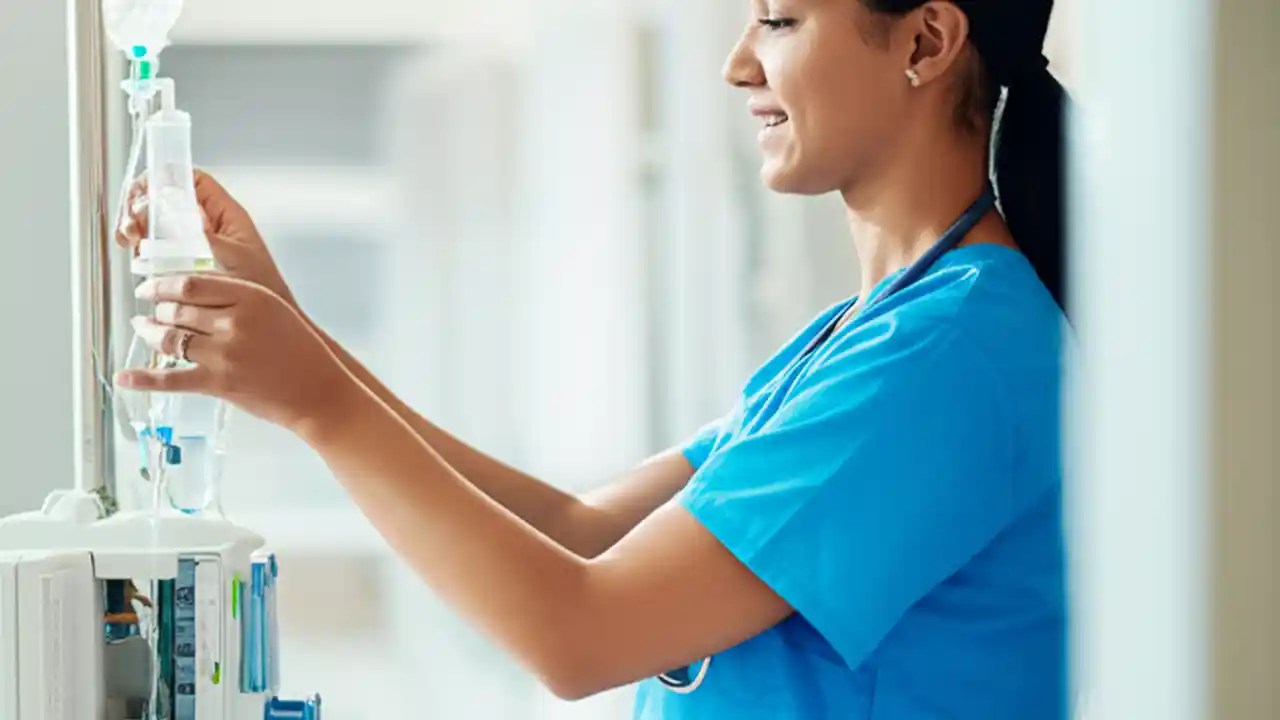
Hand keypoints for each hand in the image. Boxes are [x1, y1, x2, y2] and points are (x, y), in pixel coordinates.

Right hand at [117, 170, 297, 307]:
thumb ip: (207, 235)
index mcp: (223, 213)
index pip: (190, 179)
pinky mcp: (180, 261)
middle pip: (163, 197)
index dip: (163, 178)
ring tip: (130, 239)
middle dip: (140, 204)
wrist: (263, 322)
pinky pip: (153, 245)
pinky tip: (134, 253)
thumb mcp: (234, 256)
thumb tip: (178, 213)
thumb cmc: (261, 288)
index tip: (143, 194)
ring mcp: (190, 241)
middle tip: (133, 226)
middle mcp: (204, 223)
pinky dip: (138, 245)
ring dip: (134, 224)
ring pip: (153, 220)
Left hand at [117, 274, 353, 435]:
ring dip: (149, 334)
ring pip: (169, 339)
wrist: (317, 390)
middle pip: (176, 309)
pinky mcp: (218, 383)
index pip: (191, 283)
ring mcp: (224, 354)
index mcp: (250, 297)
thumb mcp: (274, 309)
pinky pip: (171, 379)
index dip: (162, 284)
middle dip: (156, 310)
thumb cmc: (300, 349)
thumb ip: (237, 296)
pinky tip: (125, 378)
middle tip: (148, 311)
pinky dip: (143, 379)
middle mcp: (234, 322)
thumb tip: (192, 292)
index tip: (150, 286)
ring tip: (142, 330)